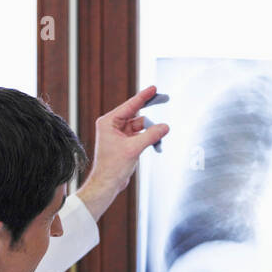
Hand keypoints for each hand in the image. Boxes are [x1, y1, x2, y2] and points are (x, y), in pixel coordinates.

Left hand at [75, 85, 170, 219]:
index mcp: (108, 122)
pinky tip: (156, 141)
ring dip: (150, 130)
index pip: (129, 106)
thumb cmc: (112, 167)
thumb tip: (164, 127)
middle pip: (135, 115)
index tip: (153, 88)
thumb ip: (151, 136)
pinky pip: (140, 135)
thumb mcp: (134, 148)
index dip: (143, 97)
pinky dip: (148, 137)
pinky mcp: (124, 143)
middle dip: (149, 114)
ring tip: (160, 133)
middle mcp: (112, 126)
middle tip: (163, 100)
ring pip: (139, 126)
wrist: (107, 183)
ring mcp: (119, 134)